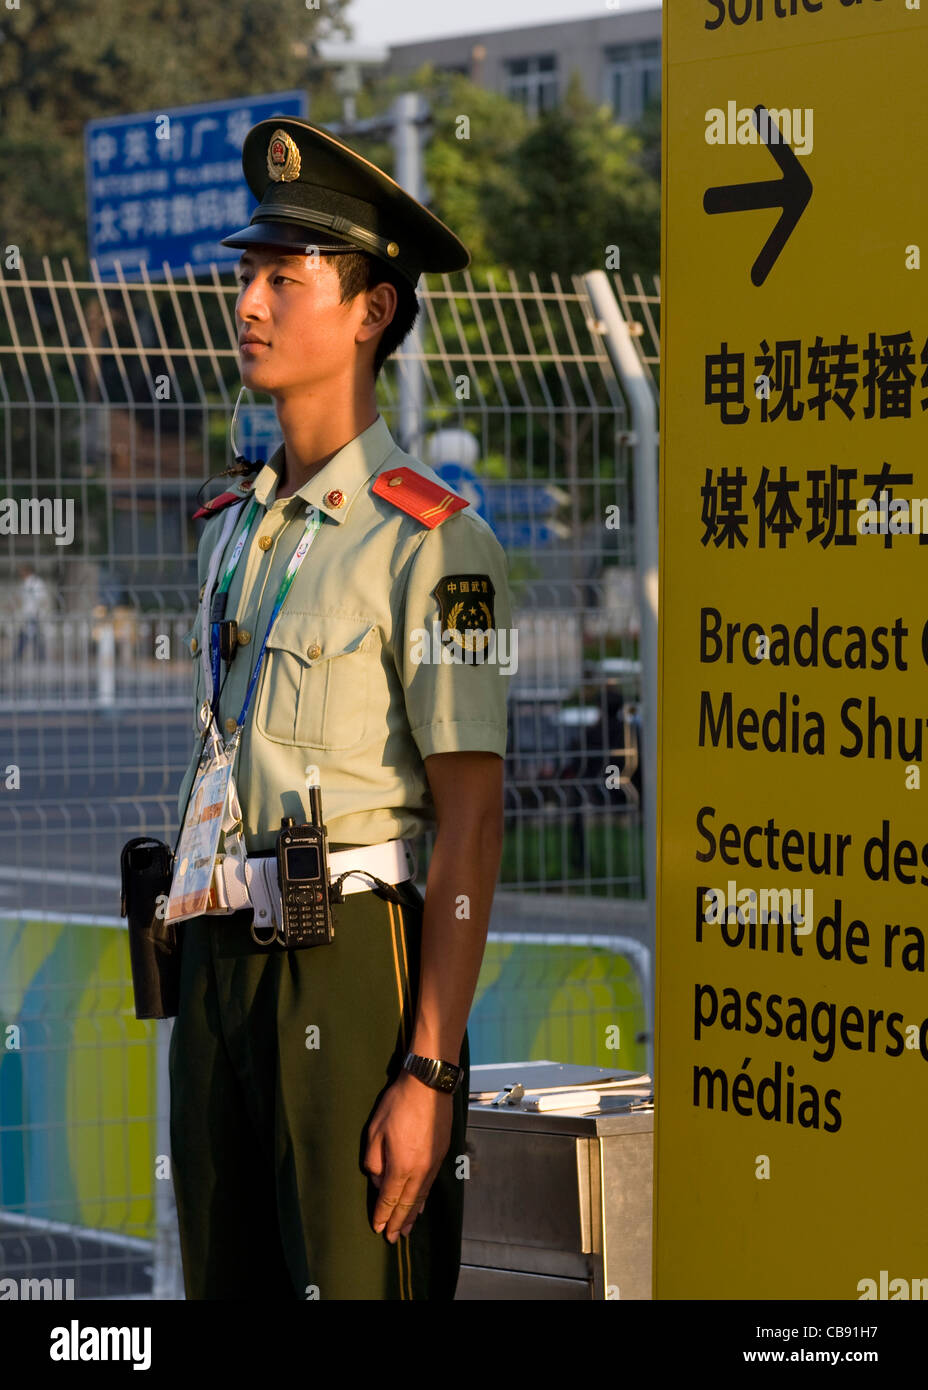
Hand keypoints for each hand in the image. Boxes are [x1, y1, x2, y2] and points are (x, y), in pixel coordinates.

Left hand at [363, 1069, 453, 1241]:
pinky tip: (422, 1203)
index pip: (389, 1198)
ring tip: (408, 1228)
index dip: (383, 1215)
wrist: (429, 1086)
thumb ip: (373, 1161)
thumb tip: (377, 1180)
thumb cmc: (398, 1105)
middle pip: (407, 1203)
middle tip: (393, 1238)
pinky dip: (424, 1198)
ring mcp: (433, 1163)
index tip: (378, 1228)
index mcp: (400, 1166)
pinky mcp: (442, 1154)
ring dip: (413, 1214)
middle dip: (399, 1222)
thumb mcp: (375, 1131)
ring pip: (422, 1196)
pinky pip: (431, 1184)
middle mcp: (419, 1171)